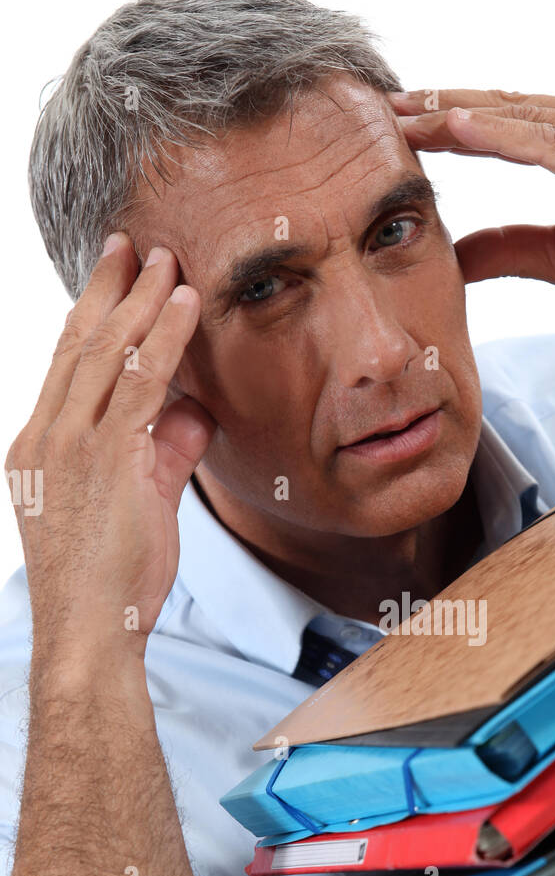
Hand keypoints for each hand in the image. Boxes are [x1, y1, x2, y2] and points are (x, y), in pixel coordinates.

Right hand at [5, 235, 214, 657]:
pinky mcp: (102, 458)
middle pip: (78, 342)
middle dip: (109, 288)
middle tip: (134, 245)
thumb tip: (194, 408)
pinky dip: (165, 338)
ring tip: (168, 260)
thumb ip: (164, 448)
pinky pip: (139, 382)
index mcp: (40, 445)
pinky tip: (185, 305)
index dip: (92, 314)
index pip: (66, 364)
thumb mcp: (141, 501)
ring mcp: (68, 444)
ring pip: (105, 352)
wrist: (90, 630)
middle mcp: (45, 435)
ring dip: (141, 300)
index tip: (114, 276)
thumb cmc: (111, 579)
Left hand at [390, 88, 554, 318]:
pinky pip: (546, 140)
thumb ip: (510, 249)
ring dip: (457, 115)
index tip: (401, 127)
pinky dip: (499, 134)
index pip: (506, 122)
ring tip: (405, 117)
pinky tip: (457, 129)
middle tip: (385, 108)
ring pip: (519, 116)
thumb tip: (456, 255)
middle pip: (505, 108)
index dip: (452, 122)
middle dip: (442, 108)